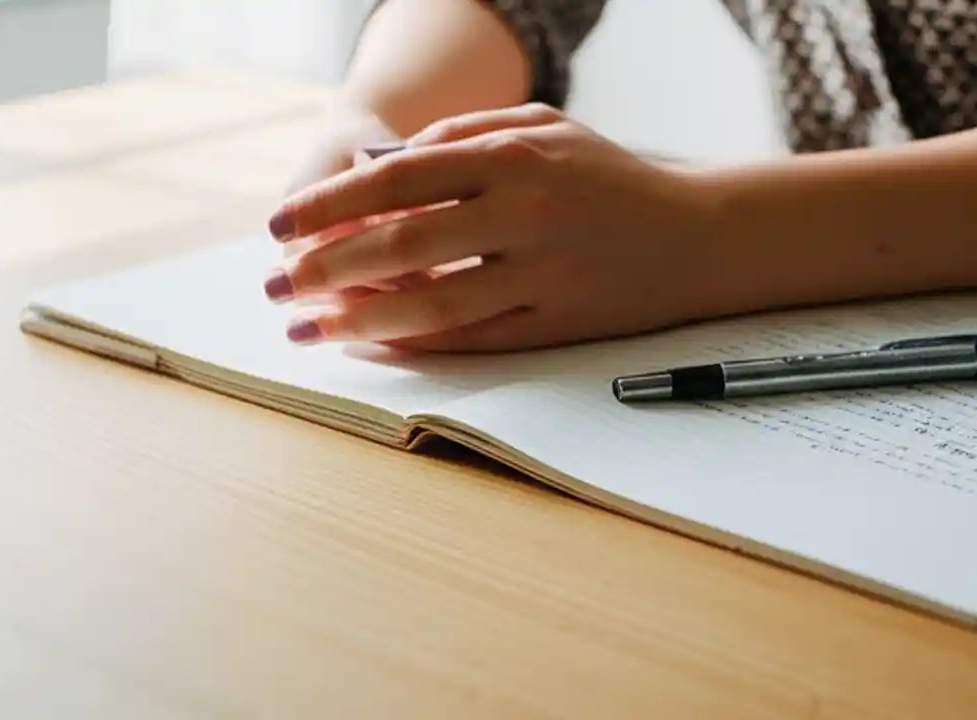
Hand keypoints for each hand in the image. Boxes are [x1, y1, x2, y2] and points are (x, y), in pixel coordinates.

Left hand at [263, 103, 725, 351]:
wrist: (700, 236)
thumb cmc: (612, 179)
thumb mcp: (545, 129)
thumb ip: (463, 136)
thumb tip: (382, 167)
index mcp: (514, 156)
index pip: (395, 178)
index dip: (327, 205)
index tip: (279, 228)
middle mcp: (526, 212)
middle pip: (401, 242)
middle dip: (324, 267)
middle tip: (277, 287)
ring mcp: (545, 273)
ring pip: (431, 301)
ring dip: (358, 318)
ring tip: (309, 329)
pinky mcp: (561, 322)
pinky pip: (474, 339)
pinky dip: (416, 344)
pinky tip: (373, 344)